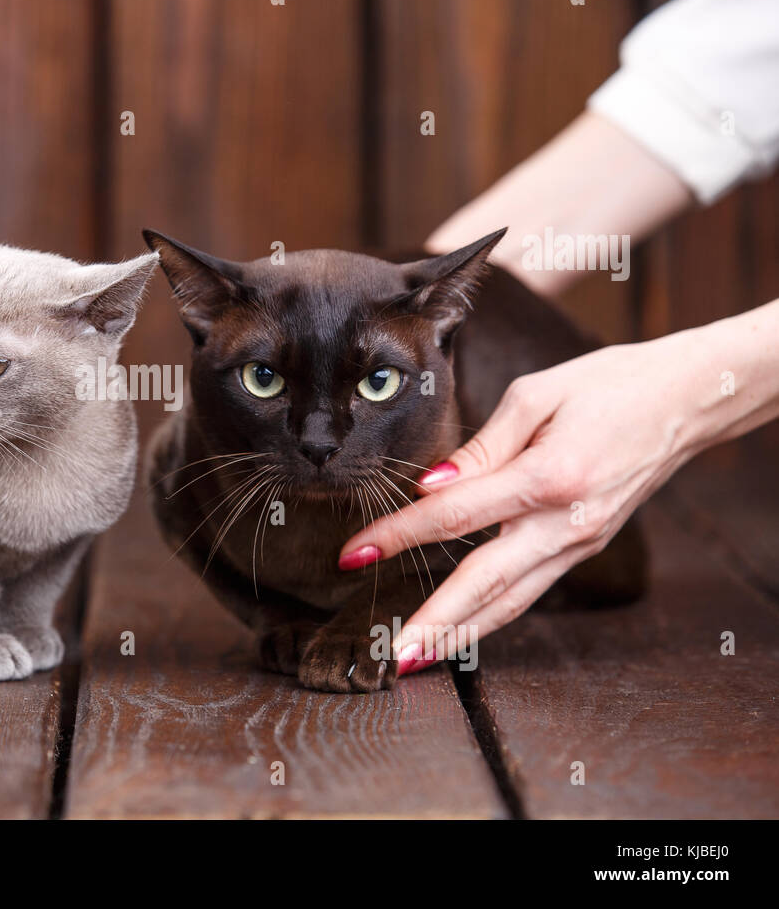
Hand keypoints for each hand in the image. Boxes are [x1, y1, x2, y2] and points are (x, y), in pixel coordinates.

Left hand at [337, 331, 723, 673]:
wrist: (687, 400)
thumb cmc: (610, 384)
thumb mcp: (536, 395)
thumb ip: (479, 447)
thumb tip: (430, 486)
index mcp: (549, 476)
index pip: (455, 514)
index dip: (398, 535)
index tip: (354, 553)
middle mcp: (567, 522)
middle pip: (485, 582)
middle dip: (434, 620)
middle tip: (393, 652)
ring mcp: (580, 542)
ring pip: (512, 601)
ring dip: (462, 634)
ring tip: (418, 659)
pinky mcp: (586, 547)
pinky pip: (531, 590)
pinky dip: (492, 615)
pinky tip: (461, 629)